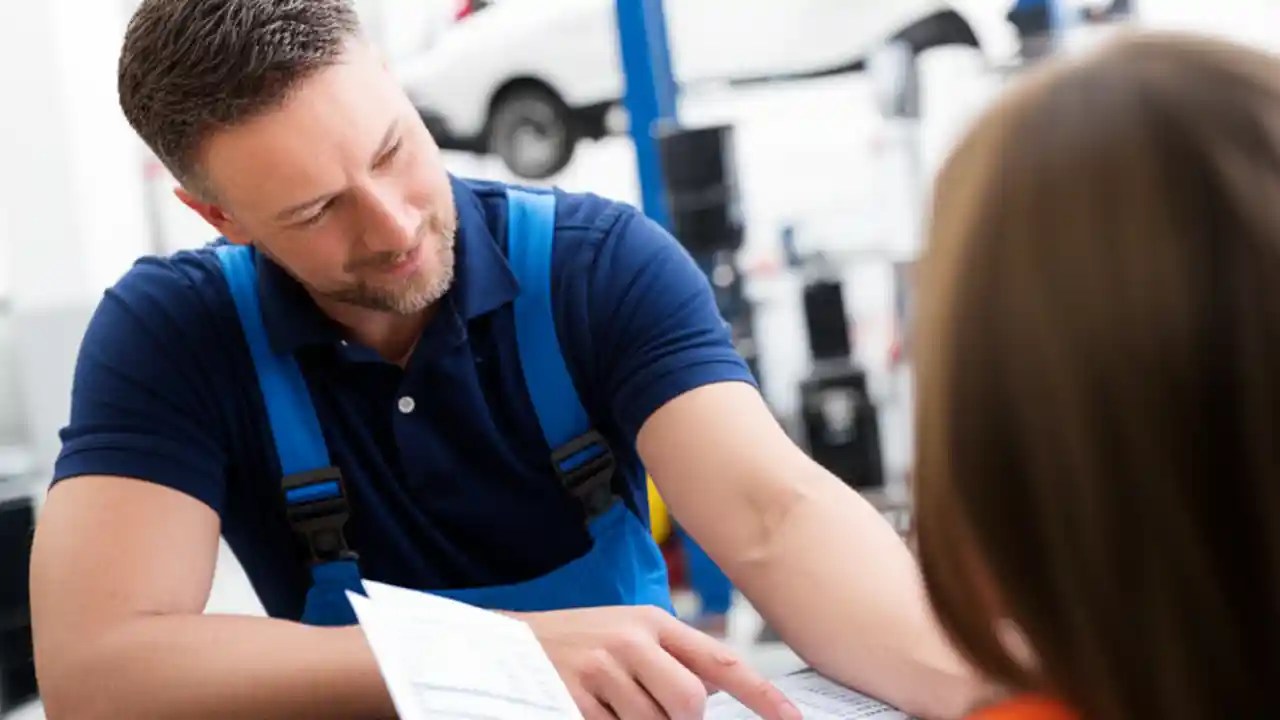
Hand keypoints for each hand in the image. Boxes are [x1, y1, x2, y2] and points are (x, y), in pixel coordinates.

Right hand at [514, 605, 801, 719]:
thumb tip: (711, 695)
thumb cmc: (577, 642)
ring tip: (614, 706)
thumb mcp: (627, 634)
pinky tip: (595, 710)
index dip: (762, 694)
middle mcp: (630, 641)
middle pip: (689, 703)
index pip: (720, 661)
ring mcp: (600, 670)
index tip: (792, 719)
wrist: (508, 643)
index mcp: (652, 622)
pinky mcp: (575, 698)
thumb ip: (671, 659)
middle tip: (659, 714)